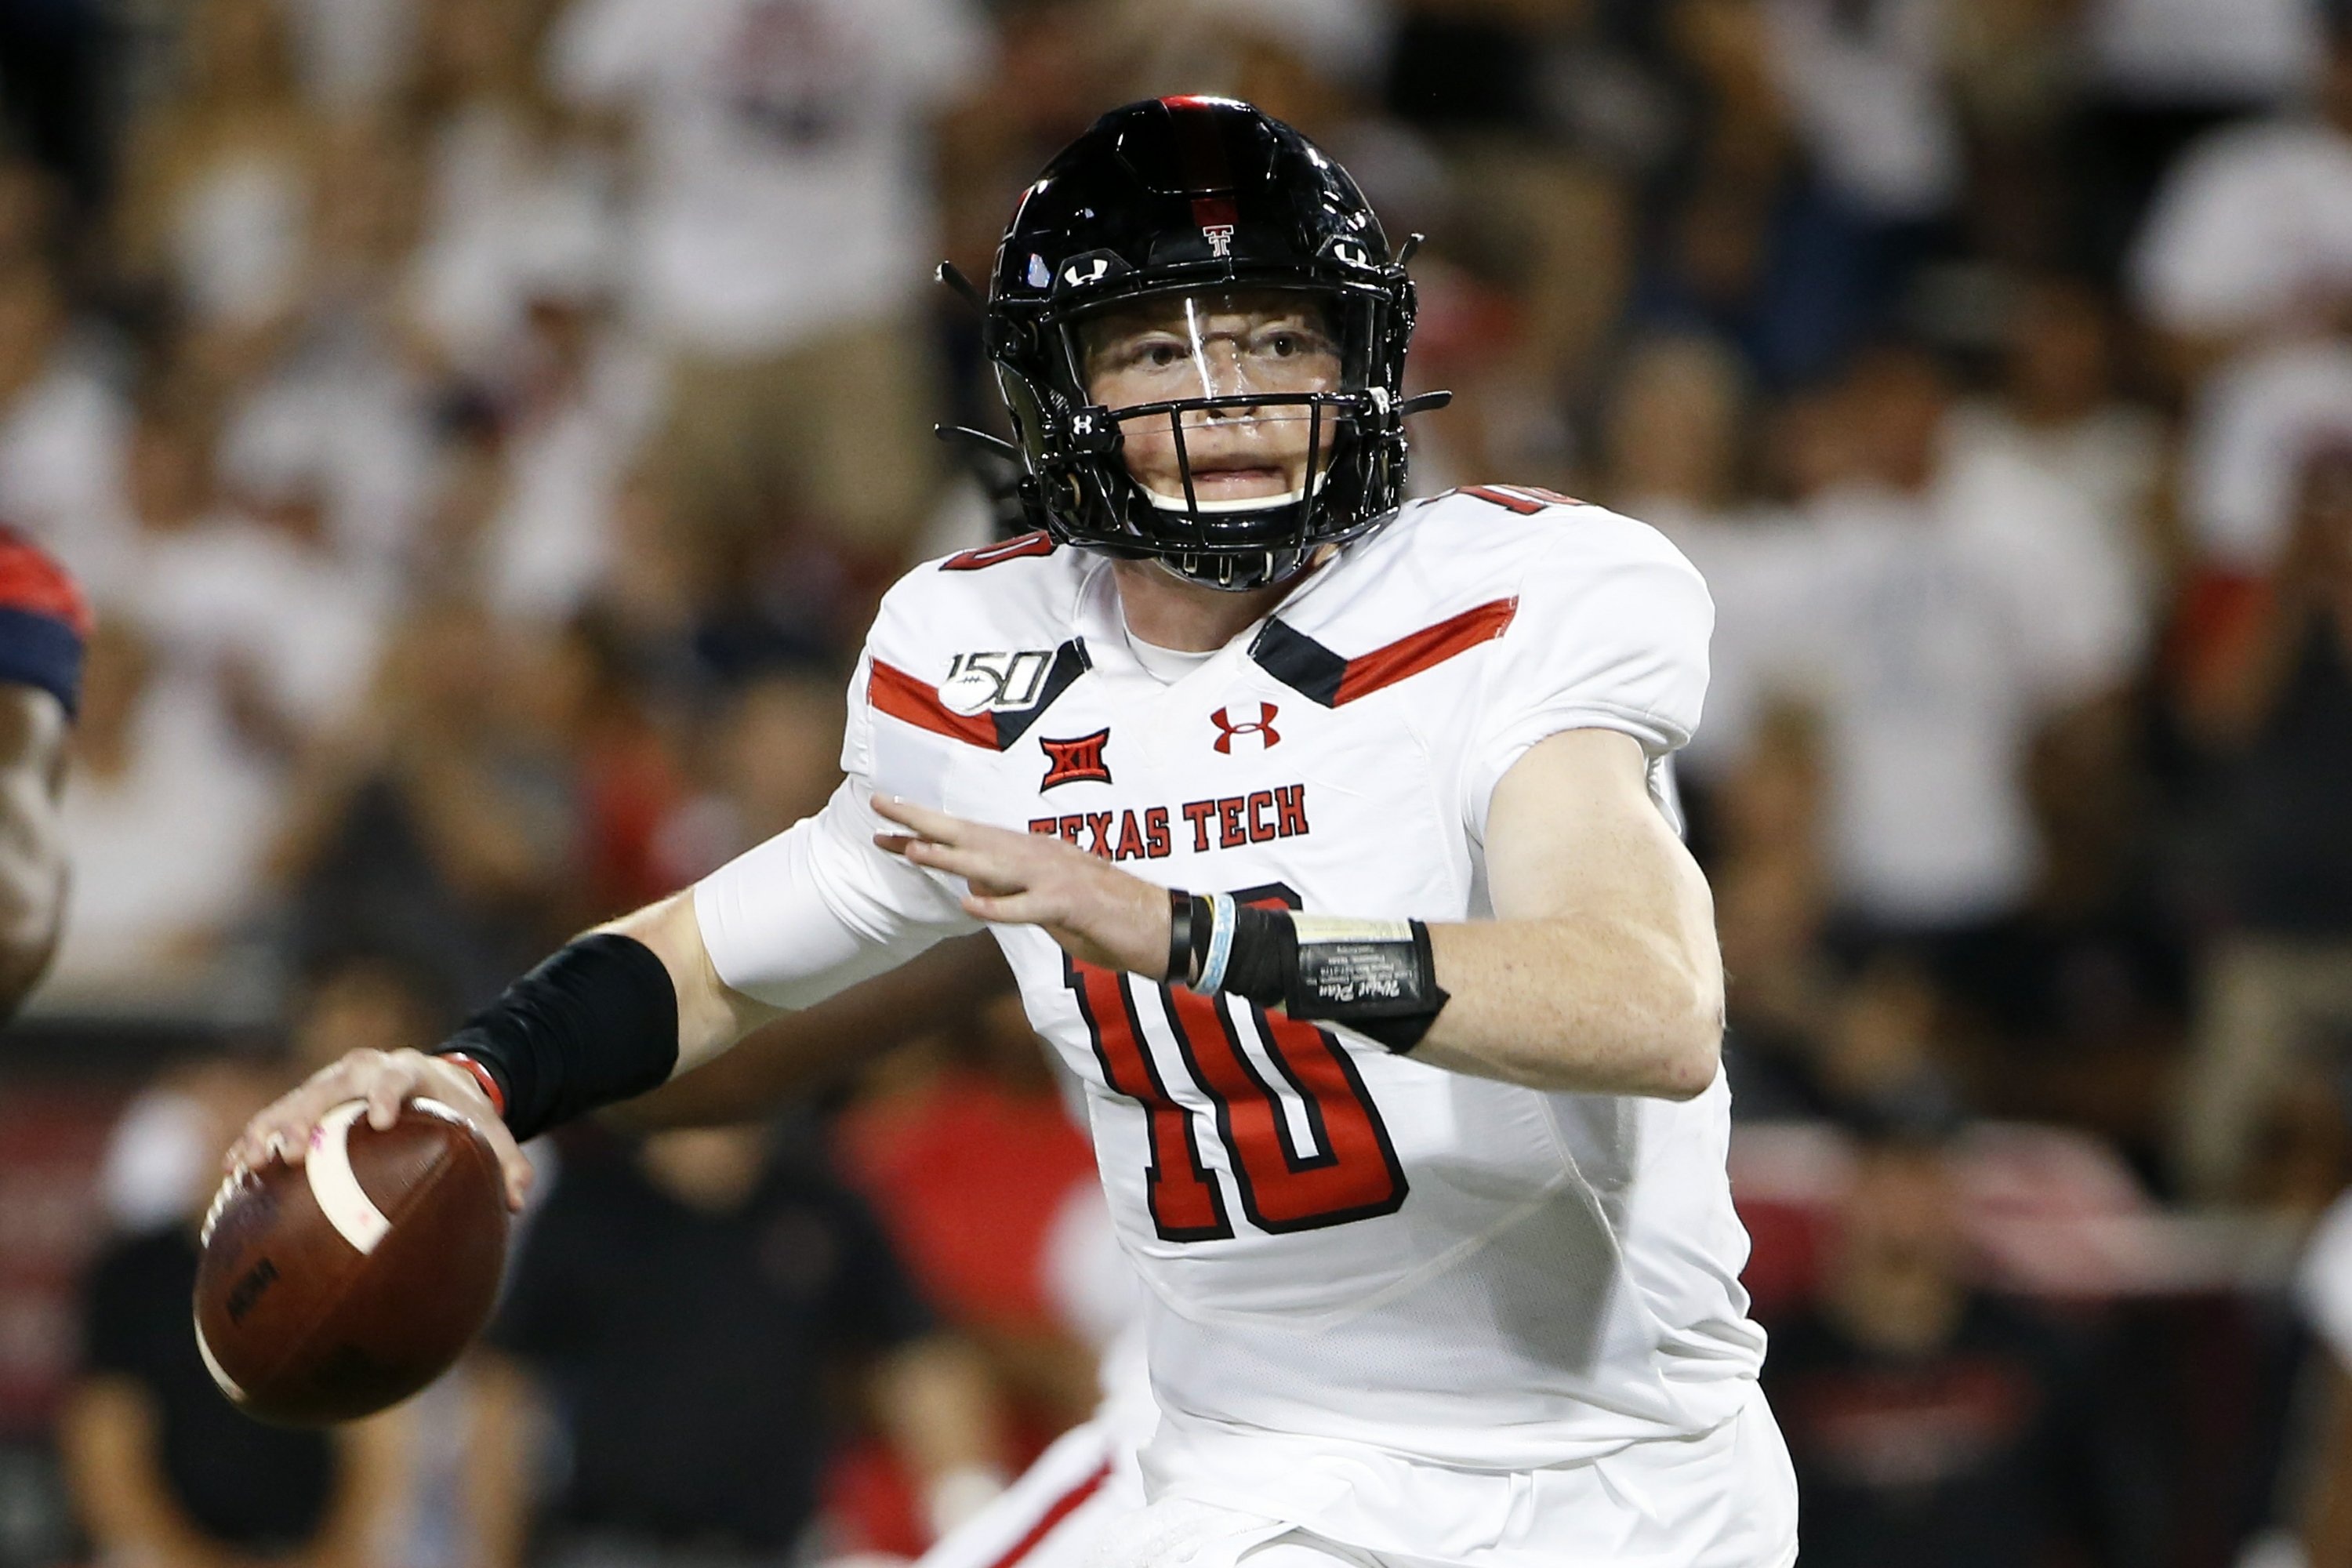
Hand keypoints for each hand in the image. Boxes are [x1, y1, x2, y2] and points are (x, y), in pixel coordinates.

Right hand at [224, 1048, 533, 1210]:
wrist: (434, 1081)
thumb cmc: (460, 1110)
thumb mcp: (488, 1129)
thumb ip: (508, 1162)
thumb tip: (518, 1202)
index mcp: (408, 1071)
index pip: (396, 1077)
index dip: (387, 1094)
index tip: (380, 1120)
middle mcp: (363, 1070)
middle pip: (329, 1087)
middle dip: (307, 1116)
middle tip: (290, 1151)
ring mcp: (330, 1084)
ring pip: (292, 1102)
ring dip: (268, 1130)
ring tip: (247, 1164)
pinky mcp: (309, 1102)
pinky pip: (275, 1118)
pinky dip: (255, 1141)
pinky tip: (234, 1174)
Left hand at [873, 796, 1172, 977]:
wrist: (1164, 928)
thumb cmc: (1109, 919)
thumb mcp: (1049, 905)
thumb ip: (1012, 891)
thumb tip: (974, 883)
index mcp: (1035, 855)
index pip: (971, 838)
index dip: (927, 829)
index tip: (886, 824)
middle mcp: (1042, 857)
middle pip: (974, 836)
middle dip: (925, 821)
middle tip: (879, 804)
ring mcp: (1058, 879)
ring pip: (997, 864)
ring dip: (954, 855)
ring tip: (913, 848)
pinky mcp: (1074, 905)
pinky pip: (1031, 906)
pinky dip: (1001, 906)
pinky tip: (969, 903)